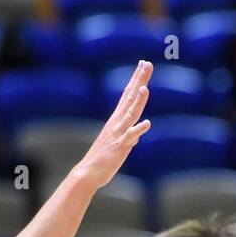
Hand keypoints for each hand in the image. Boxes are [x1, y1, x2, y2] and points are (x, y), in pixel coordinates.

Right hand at [76, 60, 152, 187]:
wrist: (88, 172)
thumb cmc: (102, 158)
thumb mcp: (118, 144)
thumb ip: (128, 137)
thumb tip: (136, 136)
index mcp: (116, 120)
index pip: (128, 95)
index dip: (136, 79)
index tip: (143, 65)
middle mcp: (117, 123)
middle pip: (130, 98)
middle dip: (139, 80)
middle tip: (147, 64)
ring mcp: (118, 134)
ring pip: (130, 114)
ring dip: (138, 101)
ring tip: (145, 88)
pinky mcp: (120, 147)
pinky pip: (130, 137)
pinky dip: (138, 130)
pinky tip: (147, 123)